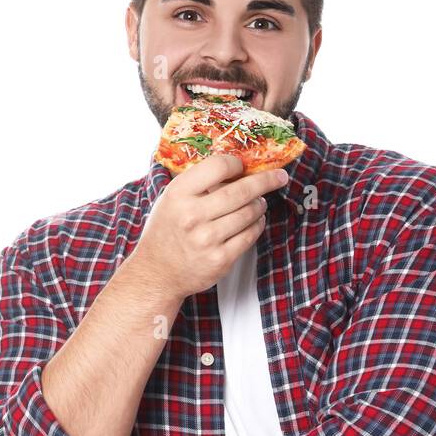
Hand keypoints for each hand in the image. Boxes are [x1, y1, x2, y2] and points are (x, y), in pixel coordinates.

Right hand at [127, 156, 289, 300]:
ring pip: (250, 213)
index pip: (217, 167)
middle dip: (265, 181)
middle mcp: (192, 215)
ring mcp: (207, 239)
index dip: (236, 164)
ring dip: (260, 205)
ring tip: (259, 202)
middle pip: (241, 190)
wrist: (157, 271)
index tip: (243, 165)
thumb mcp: (170, 199)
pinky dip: (257, 224)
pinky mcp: (220, 259)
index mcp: (178, 194)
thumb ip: (197, 183)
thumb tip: (235, 167)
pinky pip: (250, 235)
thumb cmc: (166, 230)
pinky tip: (254, 220)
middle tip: (278, 176)